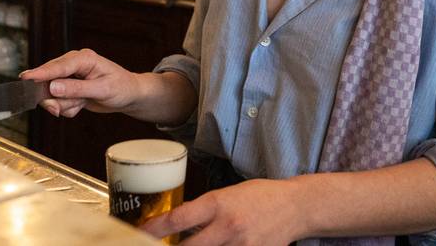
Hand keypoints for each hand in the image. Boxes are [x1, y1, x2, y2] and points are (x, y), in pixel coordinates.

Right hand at [19, 49, 139, 117]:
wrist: (129, 95)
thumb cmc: (122, 87)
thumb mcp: (102, 90)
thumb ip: (76, 89)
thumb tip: (53, 87)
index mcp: (83, 58)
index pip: (58, 66)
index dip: (41, 73)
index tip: (25, 79)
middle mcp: (74, 65)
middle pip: (48, 80)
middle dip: (53, 98)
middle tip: (57, 109)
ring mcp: (70, 77)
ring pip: (52, 94)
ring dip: (64, 105)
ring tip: (81, 104)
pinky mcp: (69, 88)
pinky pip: (59, 102)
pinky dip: (68, 108)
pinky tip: (81, 105)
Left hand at [140, 179, 305, 245]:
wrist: (297, 207)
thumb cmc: (260, 196)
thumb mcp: (228, 194)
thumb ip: (204, 210)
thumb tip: (177, 226)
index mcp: (218, 204)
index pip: (178, 220)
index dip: (153, 230)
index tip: (138, 234)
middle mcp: (227, 227)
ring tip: (192, 244)